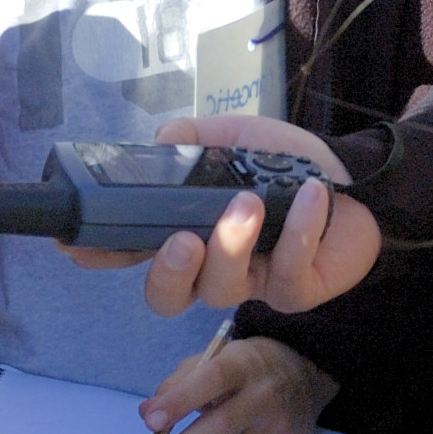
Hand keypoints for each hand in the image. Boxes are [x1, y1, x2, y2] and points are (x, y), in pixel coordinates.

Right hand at [68, 117, 379, 315]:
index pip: (133, 250)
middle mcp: (212, 265)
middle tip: (183, 240)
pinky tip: (311, 197)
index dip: (101, 252)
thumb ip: (194, 136)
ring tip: (250, 202)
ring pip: (223, 288)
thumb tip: (161, 137)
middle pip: (168, 297)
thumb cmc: (288, 165)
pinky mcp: (296, 292)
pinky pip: (288, 272)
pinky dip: (299, 230)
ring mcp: (253, 283)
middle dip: (168, 274)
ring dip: (233, 244)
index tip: (76, 244)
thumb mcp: (236, 137)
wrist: (357, 181)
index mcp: (188, 231)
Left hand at [138, 336, 337, 433]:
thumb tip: (148, 414)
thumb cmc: (247, 370)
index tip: (150, 422)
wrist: (304, 378)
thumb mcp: (214, 359)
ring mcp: (282, 431)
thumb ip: (179, 382)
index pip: (213, 380)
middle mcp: (268, 397)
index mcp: (246, 364)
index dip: (181, 401)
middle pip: (222, 428)